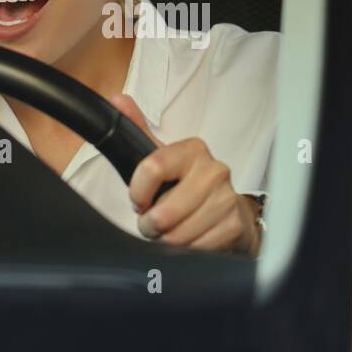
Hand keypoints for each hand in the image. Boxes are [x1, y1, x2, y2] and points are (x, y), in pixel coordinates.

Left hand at [110, 95, 261, 255]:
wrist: (230, 212)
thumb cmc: (188, 186)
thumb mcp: (163, 158)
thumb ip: (137, 130)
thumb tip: (117, 100)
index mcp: (193, 150)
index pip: (152, 167)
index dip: (138, 192)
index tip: (138, 201)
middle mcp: (214, 171)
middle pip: (163, 213)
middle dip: (151, 226)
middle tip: (154, 223)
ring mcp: (227, 198)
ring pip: (178, 235)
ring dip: (167, 241)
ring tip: (171, 231)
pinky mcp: (234, 225)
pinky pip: (195, 249)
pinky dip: (186, 251)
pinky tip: (190, 239)